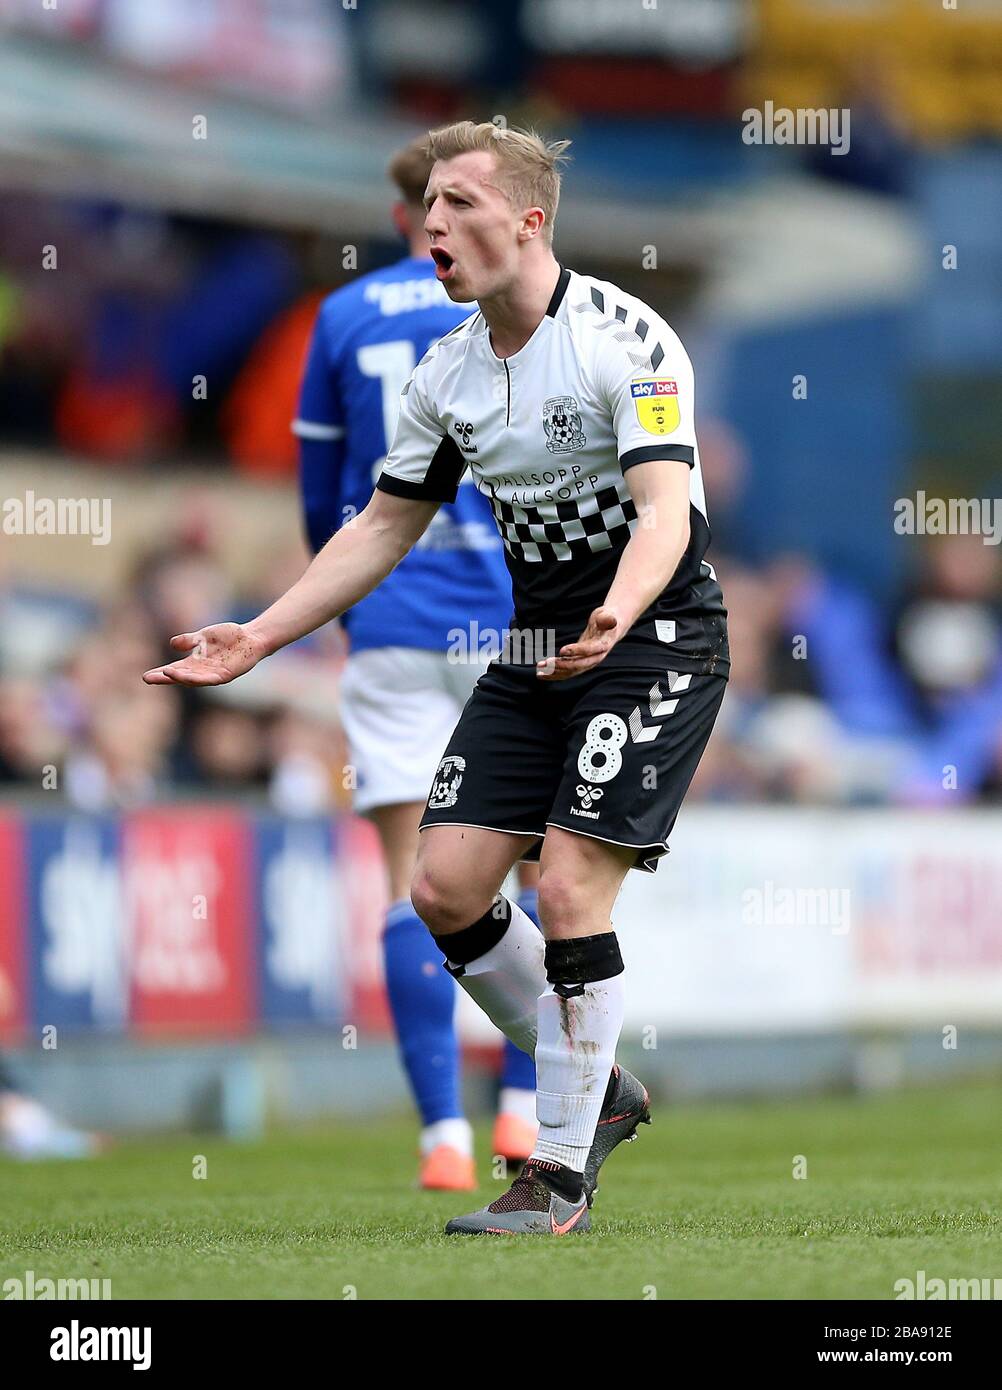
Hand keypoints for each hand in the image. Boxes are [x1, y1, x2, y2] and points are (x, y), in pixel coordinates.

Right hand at [142, 623, 265, 686]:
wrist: (250, 637)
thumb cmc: (227, 637)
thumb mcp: (203, 636)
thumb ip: (189, 640)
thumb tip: (172, 644)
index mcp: (195, 663)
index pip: (174, 669)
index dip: (160, 673)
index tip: (146, 677)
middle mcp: (202, 671)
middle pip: (181, 677)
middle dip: (166, 678)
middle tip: (149, 678)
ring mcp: (214, 674)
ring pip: (194, 680)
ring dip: (181, 677)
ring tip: (167, 674)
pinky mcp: (227, 675)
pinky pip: (212, 679)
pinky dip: (201, 678)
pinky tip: (191, 678)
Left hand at [536, 606, 621, 680]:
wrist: (611, 629)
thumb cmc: (608, 618)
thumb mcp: (607, 615)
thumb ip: (607, 619)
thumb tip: (611, 619)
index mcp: (603, 646)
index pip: (589, 651)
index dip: (577, 651)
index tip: (562, 650)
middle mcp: (595, 658)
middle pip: (578, 665)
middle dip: (562, 665)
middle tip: (546, 663)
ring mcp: (587, 662)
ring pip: (570, 671)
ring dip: (554, 672)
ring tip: (539, 671)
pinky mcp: (579, 662)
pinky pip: (566, 671)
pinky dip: (553, 673)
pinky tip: (540, 673)